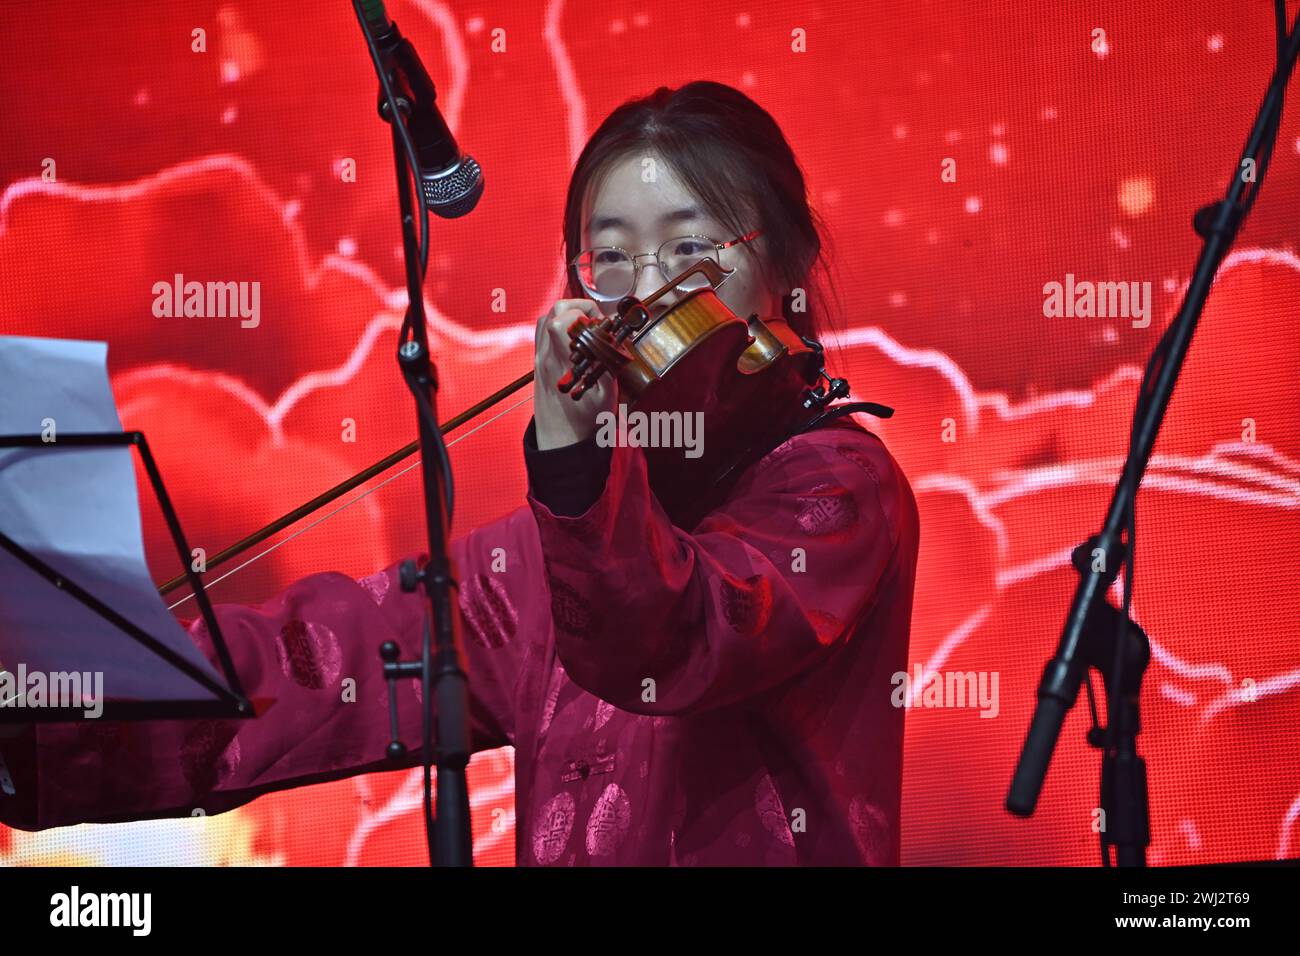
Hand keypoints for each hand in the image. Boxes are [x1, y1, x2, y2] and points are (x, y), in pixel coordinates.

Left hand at [533, 298, 616, 449]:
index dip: (584, 312)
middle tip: (597, 323)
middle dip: (579, 308)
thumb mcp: (606, 396)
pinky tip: (577, 339)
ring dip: (569, 315)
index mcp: (561, 364)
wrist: (562, 440)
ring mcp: (539, 358)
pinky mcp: (539, 362)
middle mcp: (546, 357)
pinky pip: (544, 332)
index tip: (601, 324)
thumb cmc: (585, 421)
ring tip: (588, 329)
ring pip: (546, 318)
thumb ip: (608, 364)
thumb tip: (614, 338)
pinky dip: (561, 326)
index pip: (561, 321)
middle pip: (553, 312)